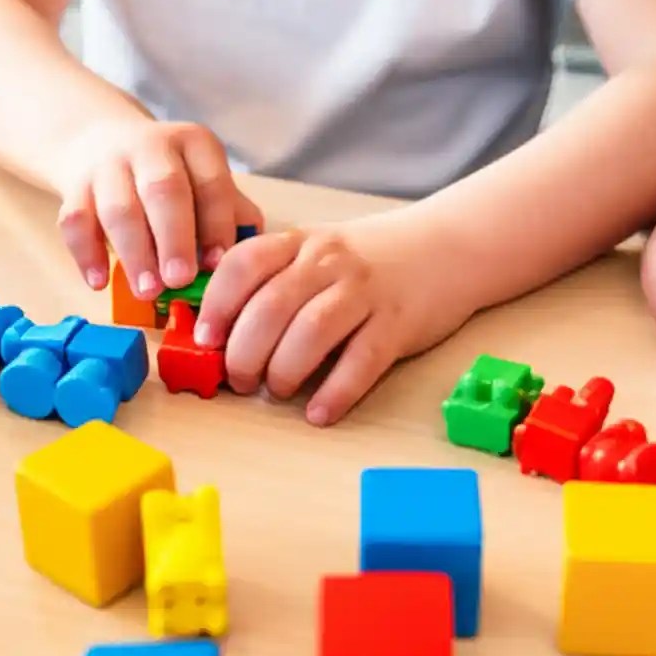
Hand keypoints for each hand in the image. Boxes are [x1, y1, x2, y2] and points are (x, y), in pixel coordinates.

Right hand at [51, 117, 263, 297]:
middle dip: (173, 238)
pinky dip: (86, 253)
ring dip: (134, 253)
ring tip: (146, 291)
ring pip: (118, 208)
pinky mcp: (75, 185)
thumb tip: (256, 255)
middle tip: (179, 280)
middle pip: (163, 191)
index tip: (217, 264)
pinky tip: (98, 281)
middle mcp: (152, 147)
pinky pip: (74, 220)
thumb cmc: (171, 175)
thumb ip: (229, 213)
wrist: (101, 139)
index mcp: (195, 144)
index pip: (211, 183)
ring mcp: (109, 164)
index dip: (216, 224)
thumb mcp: (205, 178)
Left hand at [193, 220, 473, 424]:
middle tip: (239, 380)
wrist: (449, 246)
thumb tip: (220, 327)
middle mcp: (330, 262)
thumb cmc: (372, 258)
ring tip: (277, 391)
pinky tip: (318, 412)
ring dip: (284, 371)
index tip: (206, 339)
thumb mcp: (320, 250)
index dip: (217, 305)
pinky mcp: (398, 323)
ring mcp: (366, 292)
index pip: (245, 265)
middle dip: (244, 352)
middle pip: (271, 307)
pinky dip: (335, 392)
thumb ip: (276, 277)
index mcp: (302, 243)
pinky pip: (361, 361)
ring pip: (311, 332)